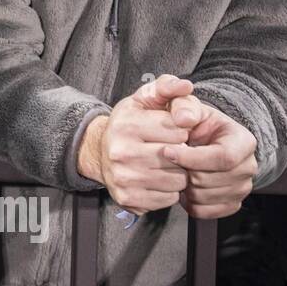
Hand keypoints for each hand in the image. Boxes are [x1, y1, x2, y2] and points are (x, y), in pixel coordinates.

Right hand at [77, 74, 191, 214]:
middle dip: (180, 153)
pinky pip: (168, 199)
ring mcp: (123, 178)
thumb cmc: (130, 123)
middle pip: (179, 157)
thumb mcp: (145, 99)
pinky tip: (157, 180)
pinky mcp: (127, 198)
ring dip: (177, 173)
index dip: (180, 130)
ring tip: (164, 164)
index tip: (169, 131)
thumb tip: (186, 86)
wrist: (100, 151)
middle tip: (167, 148)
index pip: (178, 130)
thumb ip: (167, 86)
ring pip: (177, 181)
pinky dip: (168, 191)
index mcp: (126, 124)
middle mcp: (121, 152)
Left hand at [161, 95, 257, 219]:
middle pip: (210, 180)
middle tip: (172, 161)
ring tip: (178, 171)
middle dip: (184, 171)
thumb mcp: (188, 105)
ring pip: (205, 197)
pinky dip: (188, 202)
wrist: (201, 139)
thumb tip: (183, 118)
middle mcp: (248, 166)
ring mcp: (241, 188)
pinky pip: (204, 212)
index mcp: (243, 141)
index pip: (223, 157)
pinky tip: (184, 185)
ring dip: (184, 186)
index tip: (168, 151)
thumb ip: (183, 104)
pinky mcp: (230, 204)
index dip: (192, 157)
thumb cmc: (194, 122)